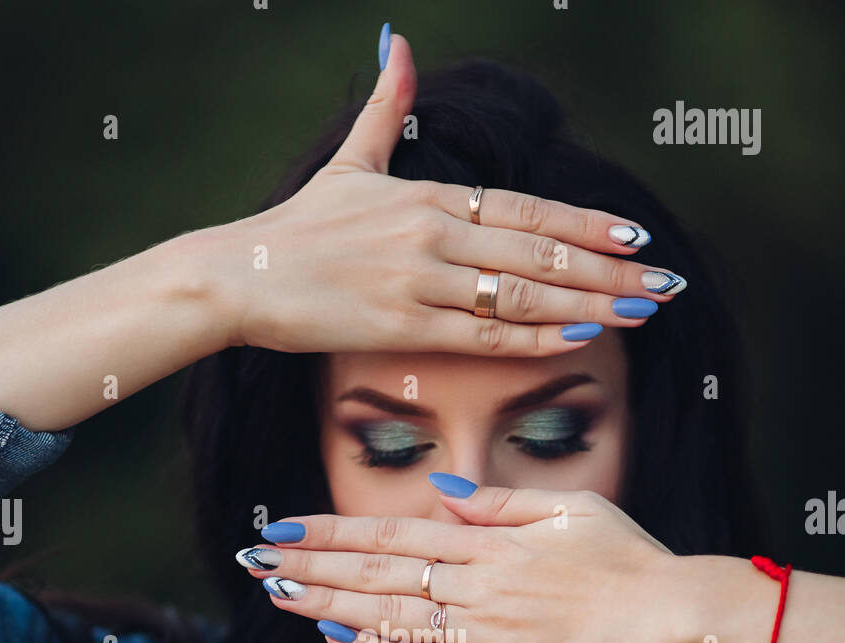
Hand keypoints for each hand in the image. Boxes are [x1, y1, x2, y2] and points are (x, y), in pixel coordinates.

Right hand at [203, 31, 683, 356]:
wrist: (240, 277)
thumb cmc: (296, 228)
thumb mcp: (347, 161)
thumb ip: (386, 110)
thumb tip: (399, 44)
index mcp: (427, 197)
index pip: (526, 211)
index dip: (585, 225)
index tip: (634, 238)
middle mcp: (431, 234)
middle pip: (538, 253)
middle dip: (608, 269)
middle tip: (663, 283)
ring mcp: (416, 281)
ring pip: (520, 295)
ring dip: (587, 303)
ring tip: (640, 313)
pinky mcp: (398, 327)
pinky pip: (481, 336)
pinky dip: (533, 337)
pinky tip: (579, 336)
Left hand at [243, 480, 678, 642]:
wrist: (672, 619)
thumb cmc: (628, 561)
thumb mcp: (567, 510)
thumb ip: (497, 502)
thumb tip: (438, 493)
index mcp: (489, 539)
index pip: (392, 530)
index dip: (333, 529)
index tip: (286, 525)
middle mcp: (475, 581)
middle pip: (376, 570)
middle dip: (311, 564)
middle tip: (258, 560)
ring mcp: (482, 629)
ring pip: (388, 613)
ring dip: (328, 604)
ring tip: (278, 595)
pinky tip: (336, 642)